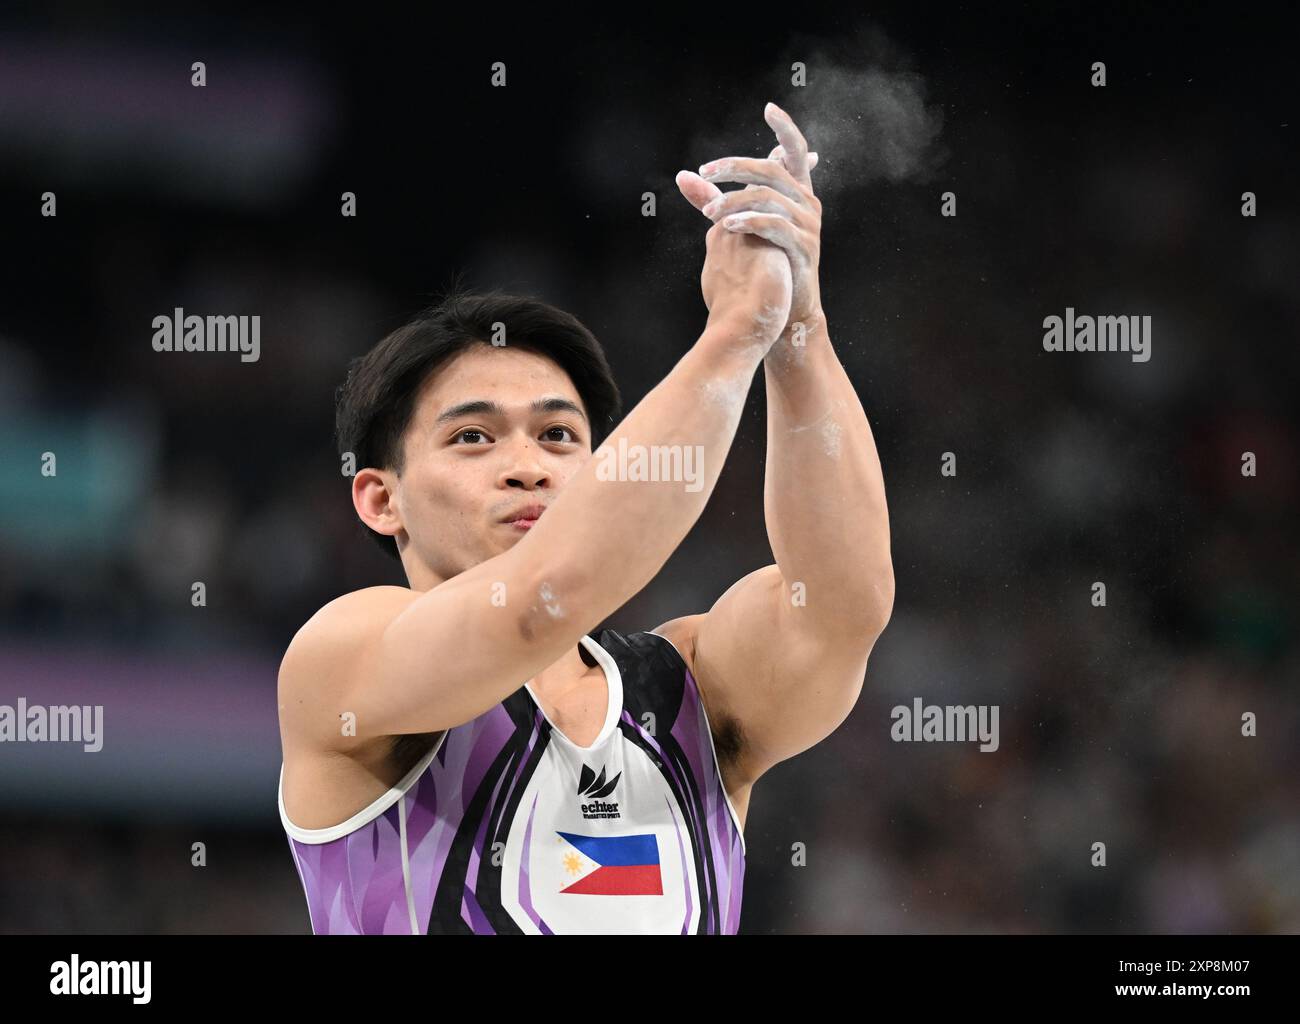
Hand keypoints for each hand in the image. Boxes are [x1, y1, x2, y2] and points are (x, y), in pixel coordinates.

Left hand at [677, 101, 822, 336]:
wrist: (787, 309)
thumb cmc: (764, 264)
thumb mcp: (740, 224)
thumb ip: (713, 198)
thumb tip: (683, 176)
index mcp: (797, 194)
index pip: (796, 153)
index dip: (786, 129)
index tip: (769, 109)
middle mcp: (807, 204)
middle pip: (772, 170)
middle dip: (737, 167)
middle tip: (706, 171)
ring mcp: (809, 226)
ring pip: (769, 198)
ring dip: (734, 200)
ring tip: (709, 212)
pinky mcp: (804, 247)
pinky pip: (775, 226)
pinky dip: (749, 222)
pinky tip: (727, 225)